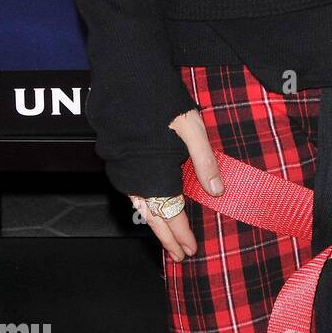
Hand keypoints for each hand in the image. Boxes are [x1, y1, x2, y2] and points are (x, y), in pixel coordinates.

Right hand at [128, 107, 222, 261]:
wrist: (126, 76)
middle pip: (153, 217)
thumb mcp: (193, 128)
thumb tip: (217, 191)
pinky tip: (150, 205)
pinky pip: (129, 191)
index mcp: (155, 175)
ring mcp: (121, 169)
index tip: (190, 250)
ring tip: (167, 237)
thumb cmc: (163, 100)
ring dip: (154, 222)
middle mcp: (134, 177)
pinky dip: (143, 204)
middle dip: (167, 238)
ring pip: (138, 206)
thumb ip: (204, 161)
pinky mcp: (114, 158)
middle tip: (179, 255)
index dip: (181, 234)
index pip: (171, 214)